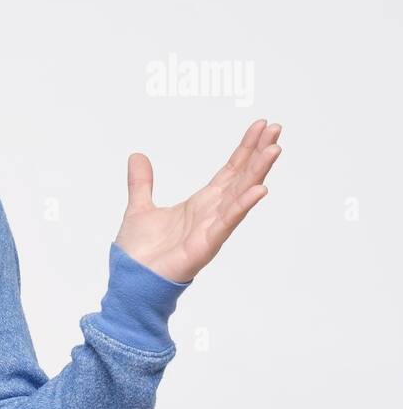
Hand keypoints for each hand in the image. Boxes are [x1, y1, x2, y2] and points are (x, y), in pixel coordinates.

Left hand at [114, 118, 282, 283]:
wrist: (131, 281)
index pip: (230, 171)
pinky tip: (259, 189)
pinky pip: (227, 222)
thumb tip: (137, 156)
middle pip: (241, 178)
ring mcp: (211, 229)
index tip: (262, 126)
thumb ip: (141, 183)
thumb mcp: (139, 207)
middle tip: (276, 128)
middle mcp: (211, 213)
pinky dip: (242, 206)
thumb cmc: (140, 253)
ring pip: (240, 195)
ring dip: (257, 173)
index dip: (245, 149)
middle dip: (259, 153)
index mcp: (200, 204)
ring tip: (274, 150)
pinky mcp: (205, 245)